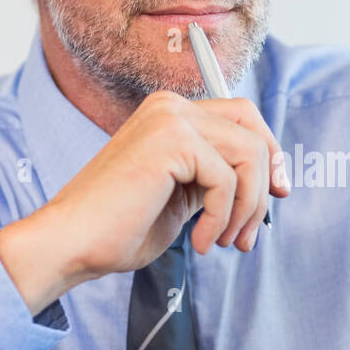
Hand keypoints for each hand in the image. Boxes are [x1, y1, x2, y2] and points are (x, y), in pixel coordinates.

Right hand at [0, 92, 290, 314]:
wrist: (71, 243)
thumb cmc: (119, 228)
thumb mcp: (182, 195)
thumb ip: (215, 177)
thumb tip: (268, 179)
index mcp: (170, 114)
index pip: (243, 117)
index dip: (269, 154)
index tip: (278, 194)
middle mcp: (170, 106)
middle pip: (252, 128)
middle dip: (266, 179)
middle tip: (254, 228)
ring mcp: (170, 118)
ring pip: (248, 154)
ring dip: (246, 208)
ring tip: (224, 242)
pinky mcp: (171, 140)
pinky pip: (227, 179)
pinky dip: (222, 217)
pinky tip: (200, 241)